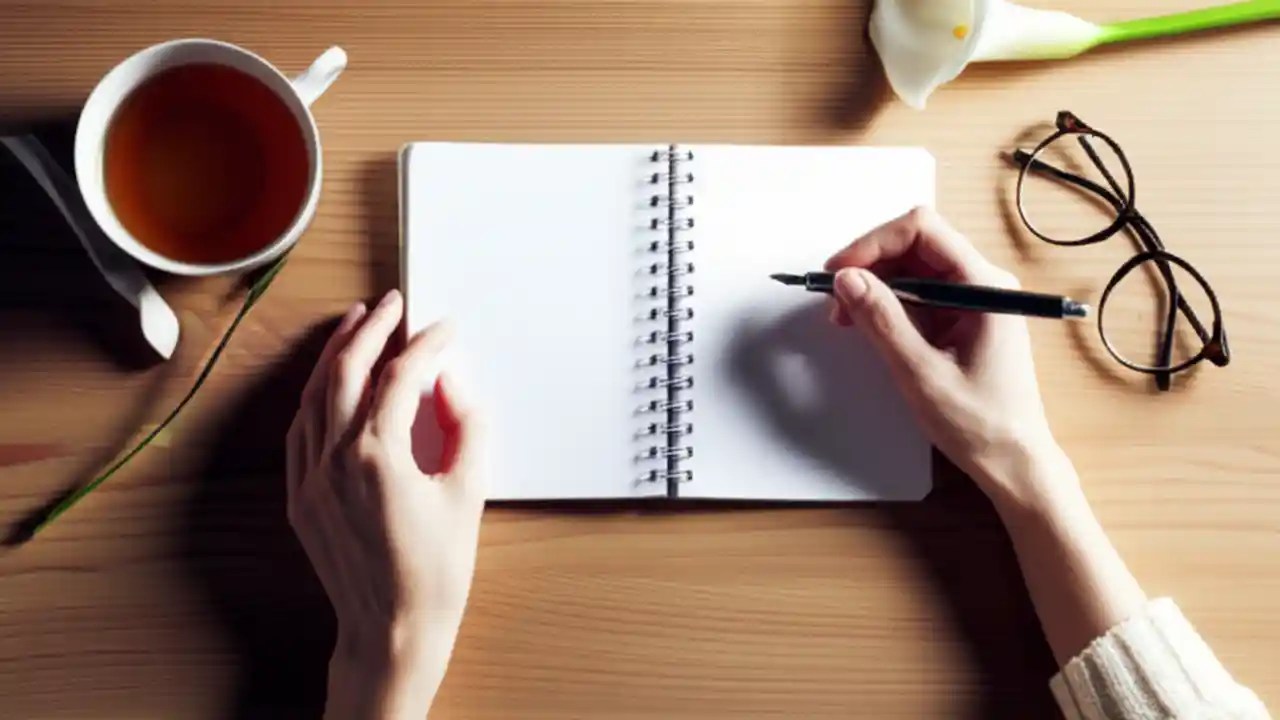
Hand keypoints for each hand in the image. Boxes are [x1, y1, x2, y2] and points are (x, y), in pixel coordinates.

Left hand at [286, 289, 486, 718]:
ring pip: (313, 395)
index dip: (426, 346)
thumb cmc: (435, 571)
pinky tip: (330, 381)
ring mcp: (310, 478)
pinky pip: (300, 429)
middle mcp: (334, 459)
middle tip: (393, 304)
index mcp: (377, 455)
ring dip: (335, 354)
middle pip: (346, 371)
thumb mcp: (468, 493)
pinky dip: (316, 395)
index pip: (401, 377)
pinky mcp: (301, 497)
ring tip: (356, 322)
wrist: (391, 628)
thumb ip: (466, 427)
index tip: (445, 331)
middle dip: (370, 329)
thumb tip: (451, 383)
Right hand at [826, 207, 1070, 508]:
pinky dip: (887, 305)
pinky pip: (918, 296)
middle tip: (834, 299)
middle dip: (869, 265)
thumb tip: (847, 279)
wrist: (1014, 463)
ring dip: (874, 285)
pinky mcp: (961, 320)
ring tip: (844, 317)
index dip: (874, 243)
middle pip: (915, 245)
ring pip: (912, 269)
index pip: (923, 230)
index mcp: (985, 286)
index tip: (839, 271)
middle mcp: (982, 284)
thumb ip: (882, 321)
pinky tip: (866, 326)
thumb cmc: (980, 424)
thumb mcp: (921, 373)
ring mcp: (972, 301)